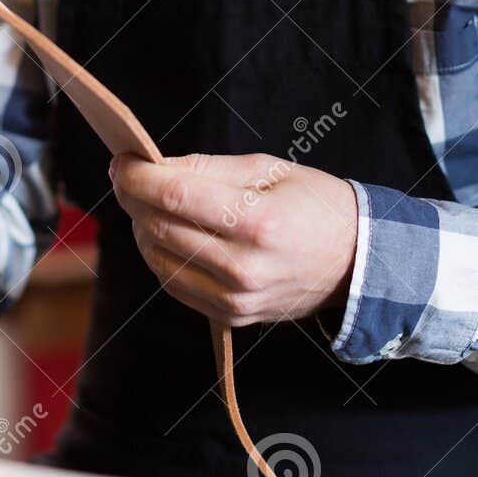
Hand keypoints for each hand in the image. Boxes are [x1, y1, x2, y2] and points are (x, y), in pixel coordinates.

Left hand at [110, 151, 357, 326]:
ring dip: (142, 228)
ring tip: (149, 204)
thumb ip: (207, 168)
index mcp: (256, 221)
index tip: (121, 160)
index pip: (173, 195)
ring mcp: (235, 297)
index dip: (137, 176)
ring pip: (158, 260)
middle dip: (133, 197)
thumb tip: (155, 165)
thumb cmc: (315, 205)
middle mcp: (242, 266)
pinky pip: (174, 285)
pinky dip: (161, 256)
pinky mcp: (230, 316)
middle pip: (158, 228)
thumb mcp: (268, 170)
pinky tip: (167, 235)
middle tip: (128, 176)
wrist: (356, 263)